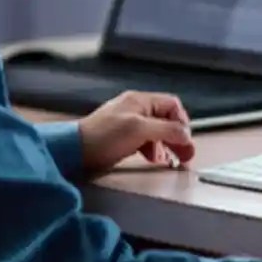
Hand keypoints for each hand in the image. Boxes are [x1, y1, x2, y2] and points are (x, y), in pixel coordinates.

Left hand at [77, 91, 195, 175]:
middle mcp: (136, 109)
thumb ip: (166, 129)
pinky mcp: (121, 137)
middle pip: (166, 119)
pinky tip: (152, 159)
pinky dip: (152, 149)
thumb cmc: (104, 136)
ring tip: (168, 160)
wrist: (74, 151)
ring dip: (165, 145)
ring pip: (156, 131)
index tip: (185, 139)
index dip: (182, 121)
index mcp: (140, 101)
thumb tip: (186, 134)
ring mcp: (128, 123)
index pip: (172, 105)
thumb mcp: (139, 130)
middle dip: (177, 136)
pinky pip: (144, 140)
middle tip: (185, 155)